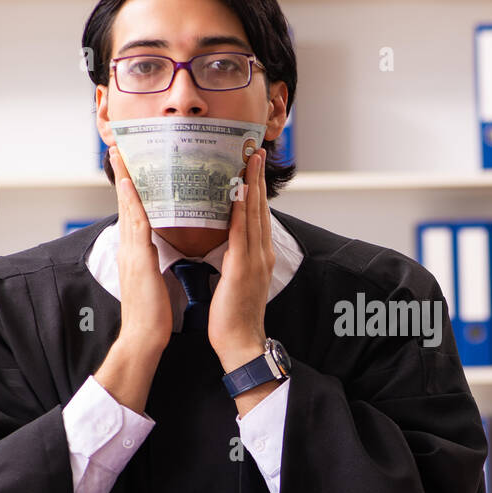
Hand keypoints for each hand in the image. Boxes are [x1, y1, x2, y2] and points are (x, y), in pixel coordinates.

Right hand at [110, 146, 172, 357]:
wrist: (143, 336)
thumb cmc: (152, 312)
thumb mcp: (151, 279)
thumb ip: (148, 260)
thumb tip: (151, 249)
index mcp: (134, 251)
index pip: (132, 213)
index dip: (129, 189)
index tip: (128, 165)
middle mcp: (128, 247)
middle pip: (125, 204)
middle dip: (122, 176)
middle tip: (117, 148)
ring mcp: (130, 251)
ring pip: (128, 208)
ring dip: (124, 180)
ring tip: (120, 155)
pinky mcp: (138, 258)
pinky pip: (136, 224)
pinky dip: (132, 203)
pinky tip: (131, 185)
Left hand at [210, 148, 274, 372]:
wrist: (240, 342)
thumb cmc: (233, 316)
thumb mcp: (236, 281)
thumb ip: (236, 260)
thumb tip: (229, 247)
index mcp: (259, 256)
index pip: (258, 216)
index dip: (256, 189)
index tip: (253, 166)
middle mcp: (261, 253)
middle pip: (260, 208)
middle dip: (258, 178)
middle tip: (257, 151)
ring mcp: (255, 259)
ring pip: (254, 214)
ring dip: (252, 185)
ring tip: (251, 160)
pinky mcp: (243, 268)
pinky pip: (241, 232)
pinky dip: (241, 210)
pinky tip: (237, 192)